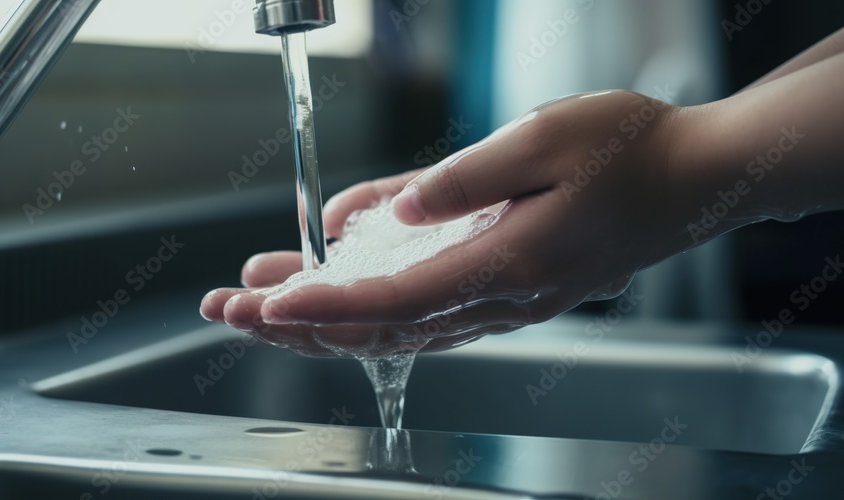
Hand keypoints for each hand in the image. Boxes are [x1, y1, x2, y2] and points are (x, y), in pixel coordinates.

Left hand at [201, 90, 715, 355]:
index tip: (264, 304)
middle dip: (298, 325)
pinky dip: (373, 306)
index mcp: (505, 264)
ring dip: (324, 322)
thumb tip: (391, 213)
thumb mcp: (544, 138)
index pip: (392, 301)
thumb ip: (463, 180)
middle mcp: (500, 298)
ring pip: (397, 328)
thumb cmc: (632, 153)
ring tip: (262, 305)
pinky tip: (336, 285)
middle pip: (380, 328)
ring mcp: (505, 301)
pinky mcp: (510, 289)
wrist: (697, 182)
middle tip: (231, 308)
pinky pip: (429, 307)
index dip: (322, 308)